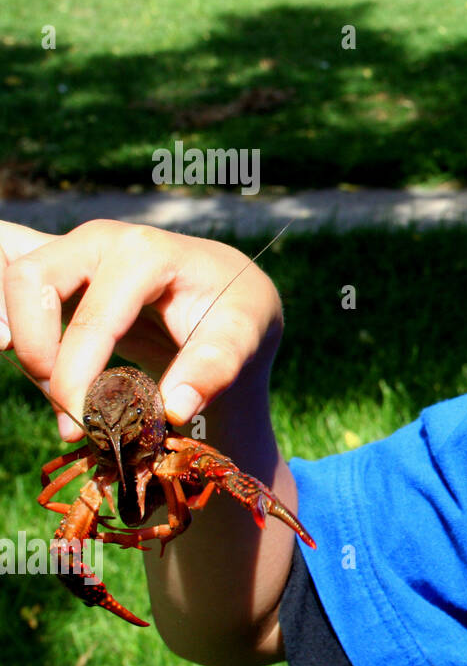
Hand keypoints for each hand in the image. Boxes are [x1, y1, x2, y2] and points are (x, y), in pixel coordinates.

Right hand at [0, 219, 282, 440]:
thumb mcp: (244, 337)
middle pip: (28, 283)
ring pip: (7, 276)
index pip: (91, 319)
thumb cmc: (235, 313)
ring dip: (10, 329)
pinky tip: (10, 344)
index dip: (77, 378)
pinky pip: (5, 270)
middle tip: (66, 404)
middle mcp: (100, 240)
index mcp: (146, 253)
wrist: (226, 294)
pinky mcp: (56, 265)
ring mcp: (72, 247)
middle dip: (36, 351)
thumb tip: (175, 409)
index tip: (85, 426)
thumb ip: (214, 369)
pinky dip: (0, 310)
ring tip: (46, 381)